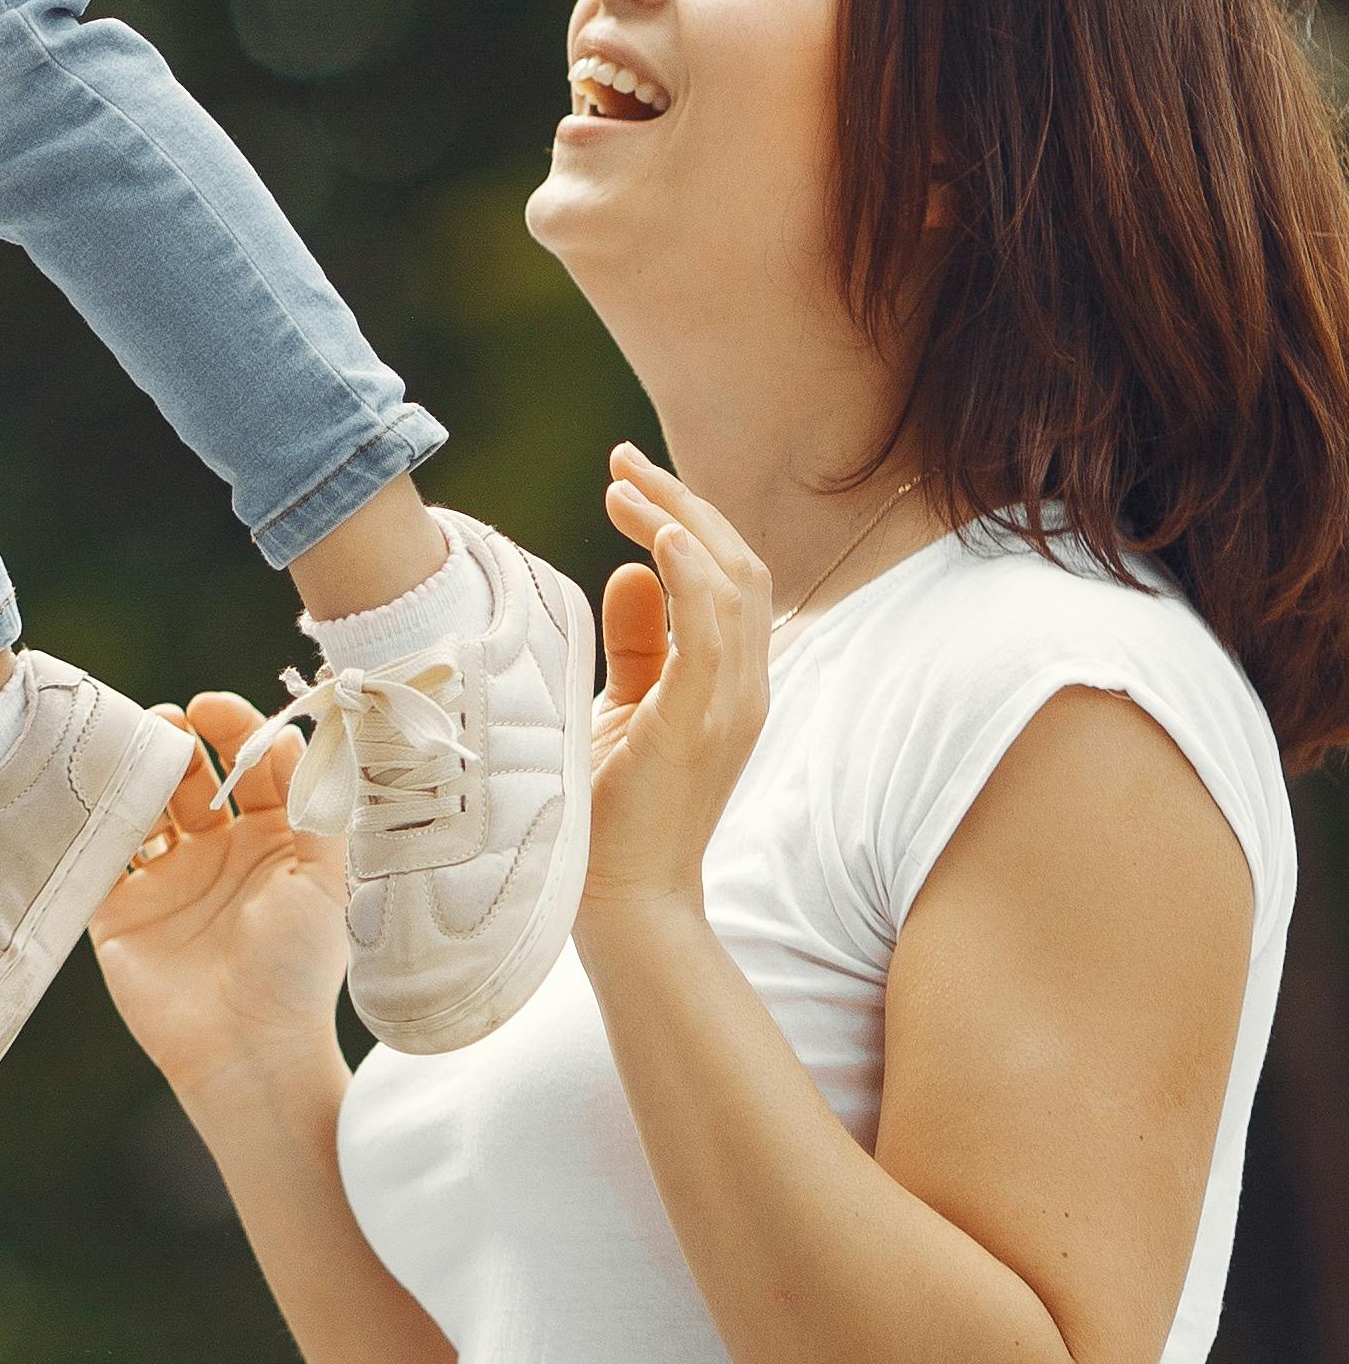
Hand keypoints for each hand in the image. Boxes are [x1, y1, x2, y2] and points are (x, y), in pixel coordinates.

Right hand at [95, 694, 350, 1100]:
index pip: (248, 766)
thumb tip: (293, 736)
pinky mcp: (118, 911)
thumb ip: (314, 808)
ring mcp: (164, 881)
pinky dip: (88, 822)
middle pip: (188, 777)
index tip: (211, 707)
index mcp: (269, 842)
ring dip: (132, 774)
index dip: (233, 728)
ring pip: (139, 806)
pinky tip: (89, 796)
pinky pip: (96, 854)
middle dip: (176, 741)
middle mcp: (215, 854)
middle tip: (164, 723)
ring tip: (125, 752)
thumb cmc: (296, 970)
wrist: (245, 1051)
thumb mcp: (323, 882)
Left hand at [581, 447, 775, 924]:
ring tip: (626, 482)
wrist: (624, 902)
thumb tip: (627, 572)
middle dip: (682, 502)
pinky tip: (655, 534)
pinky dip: (690, 573)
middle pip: (738, 564)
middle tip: (623, 461)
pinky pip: (713, 629)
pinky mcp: (703, 722)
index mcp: (731, 682)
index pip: (729, 576)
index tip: (628, 478)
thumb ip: (638, 644)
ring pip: (734, 583)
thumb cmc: (617, 812)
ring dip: (679, 520)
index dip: (686, 517)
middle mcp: (746, 687)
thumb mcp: (626, 709)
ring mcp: (732, 705)